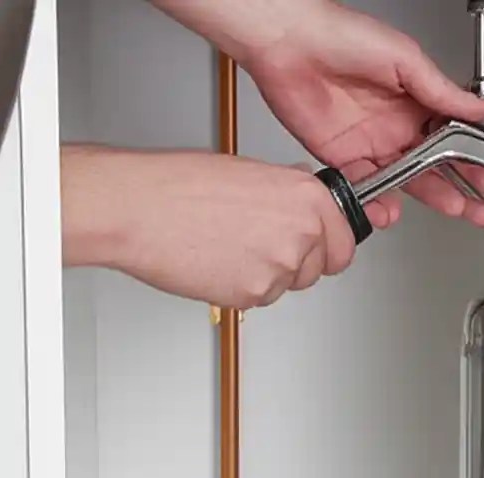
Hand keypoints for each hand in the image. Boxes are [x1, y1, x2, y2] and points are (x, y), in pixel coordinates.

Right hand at [62, 145, 355, 308]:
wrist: (138, 209)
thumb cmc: (180, 185)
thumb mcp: (250, 171)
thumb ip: (288, 191)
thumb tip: (305, 198)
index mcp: (308, 197)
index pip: (344, 242)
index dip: (329, 249)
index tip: (320, 251)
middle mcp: (303, 232)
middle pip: (319, 269)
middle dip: (297, 264)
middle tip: (260, 248)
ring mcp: (280, 267)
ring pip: (287, 286)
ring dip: (266, 275)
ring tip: (228, 248)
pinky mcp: (253, 294)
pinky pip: (258, 299)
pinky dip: (240, 288)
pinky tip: (215, 262)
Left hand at [237, 2, 483, 228]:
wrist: (287, 41)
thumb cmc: (341, 34)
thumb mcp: (405, 59)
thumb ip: (442, 91)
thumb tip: (481, 107)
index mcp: (416, 100)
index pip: (452, 136)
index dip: (471, 158)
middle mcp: (396, 124)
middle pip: (435, 165)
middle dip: (460, 188)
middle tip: (478, 208)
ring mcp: (371, 142)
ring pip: (407, 179)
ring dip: (430, 197)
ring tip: (451, 208)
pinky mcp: (342, 156)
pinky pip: (366, 186)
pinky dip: (380, 202)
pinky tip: (394, 209)